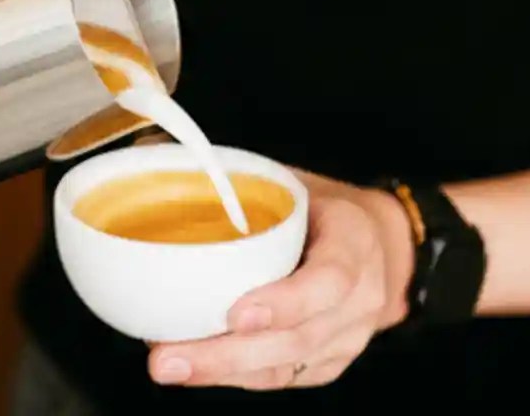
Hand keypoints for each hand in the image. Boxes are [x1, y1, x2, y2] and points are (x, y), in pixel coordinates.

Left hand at [147, 169, 416, 389]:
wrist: (379, 246)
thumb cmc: (325, 211)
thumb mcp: (297, 182)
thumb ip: (237, 176)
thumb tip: (150, 151)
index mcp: (354, 242)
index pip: (329, 280)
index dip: (285, 302)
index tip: (236, 313)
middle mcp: (360, 298)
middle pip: (298, 338)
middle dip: (227, 353)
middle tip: (167, 356)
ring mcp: (347, 337)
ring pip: (284, 367)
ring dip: (221, 371)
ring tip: (169, 365)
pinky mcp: (328, 364)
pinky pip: (280, 379)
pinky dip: (234, 377)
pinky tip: (195, 370)